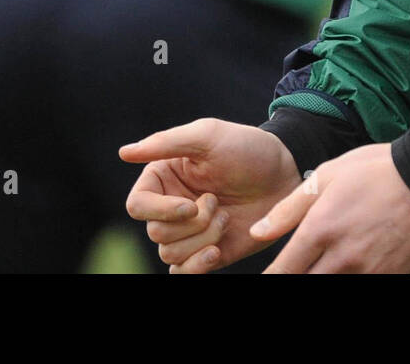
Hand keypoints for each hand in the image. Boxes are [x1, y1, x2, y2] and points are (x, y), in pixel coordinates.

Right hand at [121, 118, 301, 272]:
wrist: (285, 174)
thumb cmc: (247, 148)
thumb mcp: (207, 136)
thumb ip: (166, 143)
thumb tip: (124, 152)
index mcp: (164, 177)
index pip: (137, 205)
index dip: (160, 211)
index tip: (190, 205)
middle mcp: (171, 206)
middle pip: (156, 232)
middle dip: (190, 223)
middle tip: (217, 202)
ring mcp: (189, 232)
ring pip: (170, 254)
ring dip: (201, 239)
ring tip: (225, 218)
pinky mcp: (207, 251)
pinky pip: (183, 273)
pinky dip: (196, 267)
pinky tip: (216, 252)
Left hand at [252, 142, 409, 273]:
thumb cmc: (376, 170)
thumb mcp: (327, 175)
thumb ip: (289, 208)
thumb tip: (258, 232)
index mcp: (321, 229)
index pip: (284, 271)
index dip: (272, 277)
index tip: (269, 276)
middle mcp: (342, 257)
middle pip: (306, 284)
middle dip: (297, 278)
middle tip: (298, 266)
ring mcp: (368, 272)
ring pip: (332, 289)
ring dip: (323, 277)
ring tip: (324, 263)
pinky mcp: (390, 277)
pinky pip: (362, 287)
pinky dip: (350, 279)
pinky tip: (348, 265)